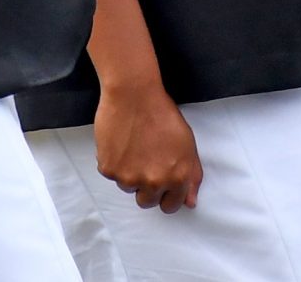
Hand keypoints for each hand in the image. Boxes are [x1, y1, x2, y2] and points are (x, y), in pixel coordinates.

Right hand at [94, 82, 201, 212]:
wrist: (134, 95)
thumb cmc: (161, 114)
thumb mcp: (188, 145)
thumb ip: (191, 177)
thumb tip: (189, 202)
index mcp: (177, 179)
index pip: (170, 206)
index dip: (165, 194)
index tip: (160, 183)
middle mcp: (155, 182)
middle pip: (146, 201)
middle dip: (145, 187)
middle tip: (143, 163)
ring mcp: (130, 178)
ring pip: (127, 187)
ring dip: (128, 173)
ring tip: (131, 148)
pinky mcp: (109, 169)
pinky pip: (110, 173)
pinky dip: (113, 161)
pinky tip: (119, 142)